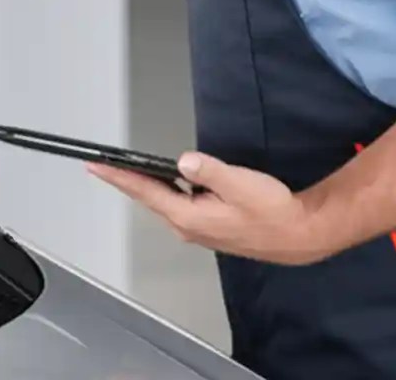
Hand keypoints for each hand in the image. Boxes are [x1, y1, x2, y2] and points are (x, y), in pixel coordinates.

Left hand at [89, 152, 335, 265]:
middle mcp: (186, 226)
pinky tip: (167, 181)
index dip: (118, 176)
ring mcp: (196, 229)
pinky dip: (166, 191)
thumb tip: (183, 161)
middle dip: (125, 179)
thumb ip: (209, 171)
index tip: (95, 166)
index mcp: (188, 216)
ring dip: (146, 185)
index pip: (144, 190)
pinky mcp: (208, 227)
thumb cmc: (273, 210)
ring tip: (127, 169)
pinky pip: (178, 205)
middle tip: (102, 164)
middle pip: (148, 197)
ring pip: (163, 202)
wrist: (300, 234)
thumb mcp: (241, 184)